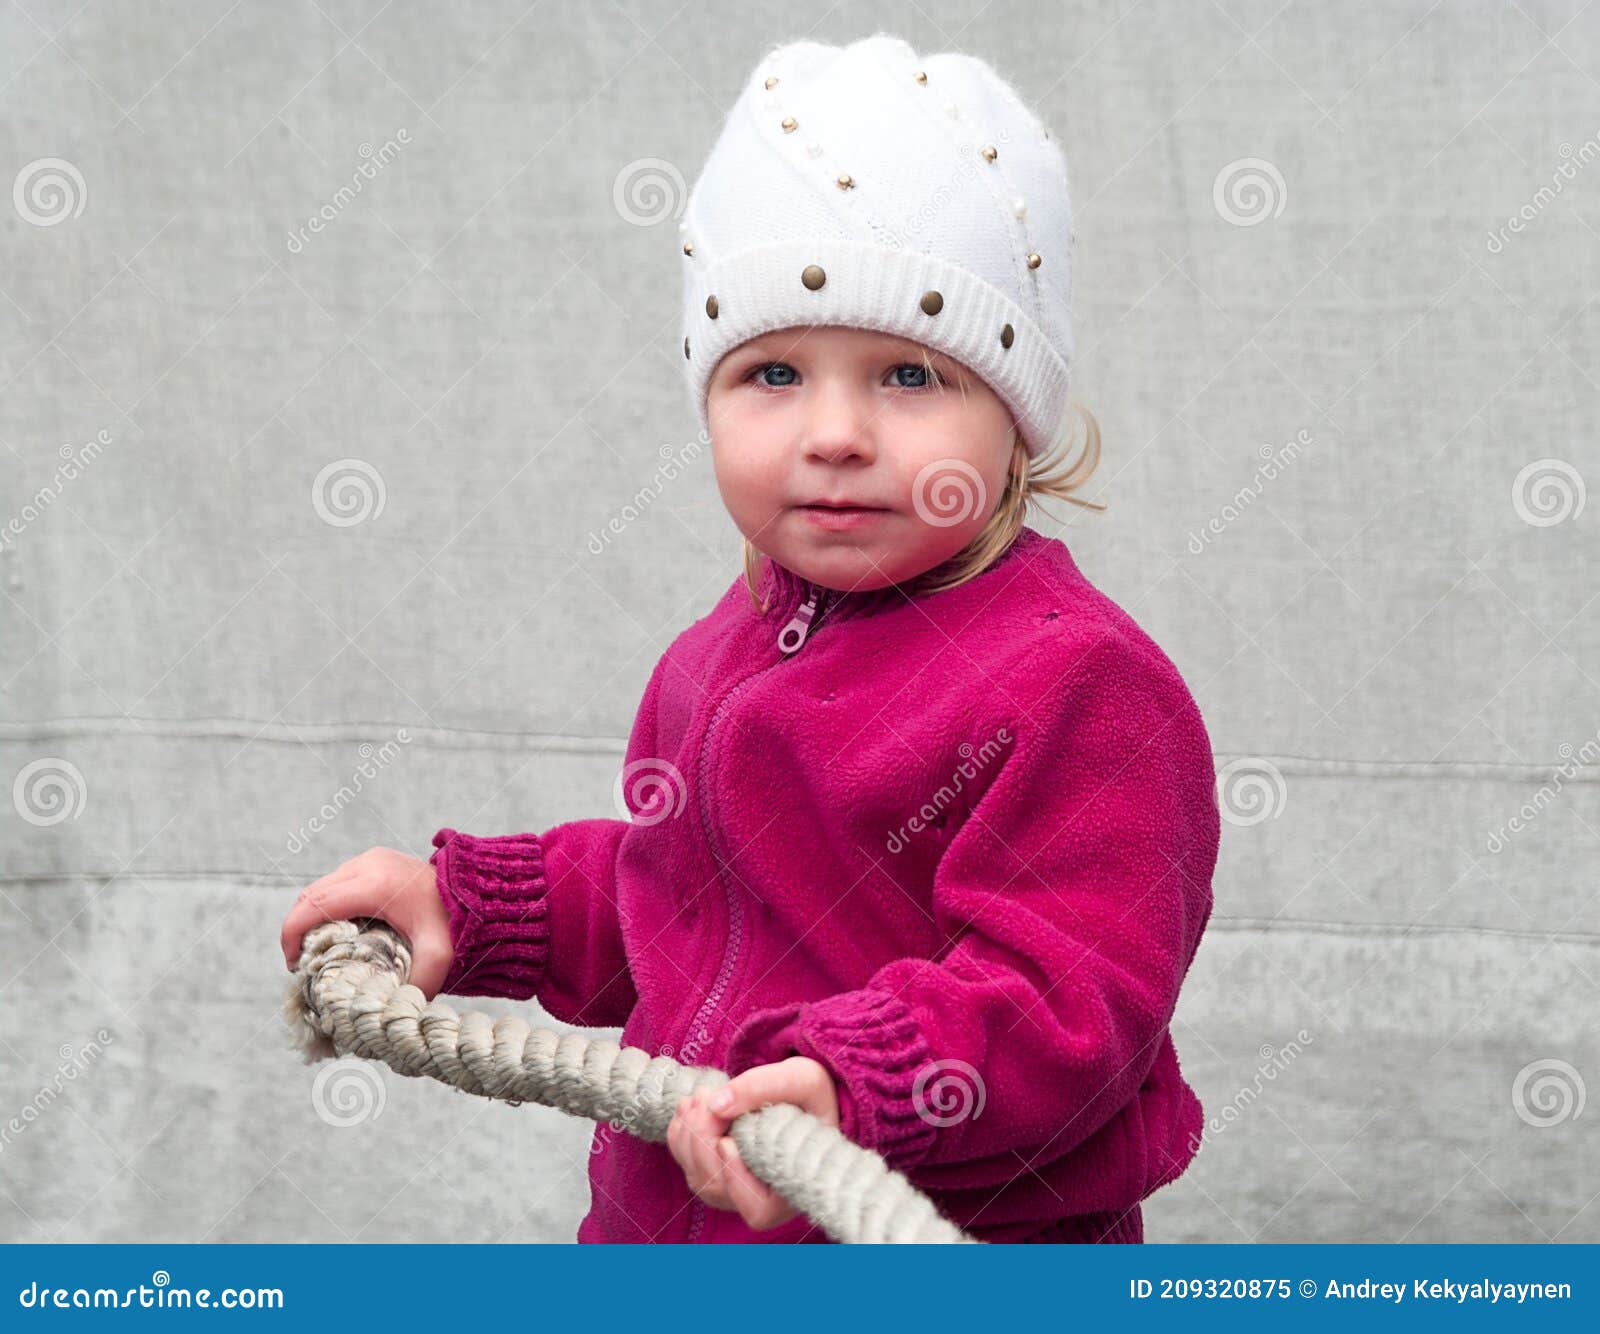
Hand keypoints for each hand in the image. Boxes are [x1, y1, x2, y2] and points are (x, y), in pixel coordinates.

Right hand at [279, 846, 454, 997]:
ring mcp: (370, 859)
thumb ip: (416, 987)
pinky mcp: (374, 861)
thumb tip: (391, 1013)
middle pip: (310, 896)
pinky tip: (338, 932)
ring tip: (319, 951)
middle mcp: (367, 865)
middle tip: (304, 963)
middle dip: (298, 930)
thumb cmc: (457, 923)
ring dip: (311, 918)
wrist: (478, 891)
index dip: (292, 935)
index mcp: (375, 885)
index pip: (313, 906)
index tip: (294, 965)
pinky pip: (337, 883)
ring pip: (320, 888)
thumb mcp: (438, 958)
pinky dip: (328, 907)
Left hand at [666, 1055, 840, 1230]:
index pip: (757, 1209)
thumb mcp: (802, 1080)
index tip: (727, 1142)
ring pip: (696, 1175)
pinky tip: (693, 1104)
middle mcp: (760, 1198)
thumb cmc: (810, 1095)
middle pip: (717, 1187)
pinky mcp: (712, 1174)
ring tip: (703, 1094)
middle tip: (708, 1096)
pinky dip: (681, 1130)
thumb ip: (761, 1087)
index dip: (736, 1180)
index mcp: (793, 1187)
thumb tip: (715, 1104)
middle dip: (703, 1138)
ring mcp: (732, 1190)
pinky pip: (684, 1160)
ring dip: (689, 1131)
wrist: (800, 1095)